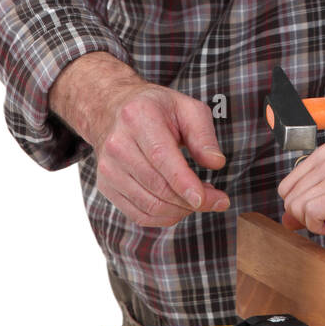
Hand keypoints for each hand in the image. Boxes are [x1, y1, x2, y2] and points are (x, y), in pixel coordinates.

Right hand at [92, 83, 231, 226]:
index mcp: (138, 117)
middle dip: (192, 200)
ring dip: (181, 210)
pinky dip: (165, 217)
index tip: (207, 199)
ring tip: (199, 198)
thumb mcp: (187, 108)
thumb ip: (203, 135)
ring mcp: (108, 168)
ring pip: (150, 205)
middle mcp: (118, 144)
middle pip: (157, 186)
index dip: (184, 182)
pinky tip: (180, 206)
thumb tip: (216, 163)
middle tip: (217, 199)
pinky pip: (139, 215)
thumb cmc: (156, 109)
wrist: (113, 110)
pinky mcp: (106, 187)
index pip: (161, 157)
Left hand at [278, 143, 324, 233]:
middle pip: (290, 196)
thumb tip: (288, 217)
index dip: (297, 208)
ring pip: (298, 204)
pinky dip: (319, 227)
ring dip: (312, 224)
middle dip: (302, 218)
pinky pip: (313, 211)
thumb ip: (322, 193)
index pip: (288, 184)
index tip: (317, 219)